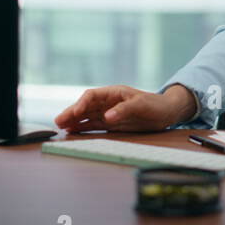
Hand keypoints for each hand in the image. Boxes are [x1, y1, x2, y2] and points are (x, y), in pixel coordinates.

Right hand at [54, 85, 189, 132]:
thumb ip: (124, 110)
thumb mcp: (142, 105)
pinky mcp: (111, 123)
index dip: (81, 103)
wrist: (166, 113)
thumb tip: (107, 117)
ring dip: (74, 121)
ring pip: (87, 116)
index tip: (75, 113)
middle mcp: (108, 102)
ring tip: (61, 128)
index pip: (92, 96)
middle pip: (85, 106)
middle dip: (71, 113)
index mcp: (114, 93)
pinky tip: (72, 132)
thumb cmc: (156, 105)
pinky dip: (83, 128)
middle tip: (58, 122)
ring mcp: (108, 113)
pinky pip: (93, 125)